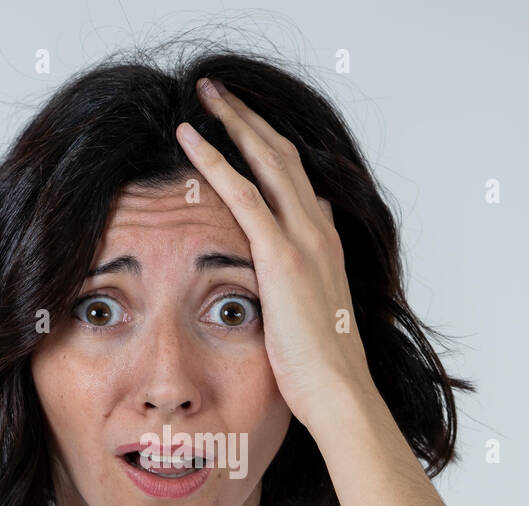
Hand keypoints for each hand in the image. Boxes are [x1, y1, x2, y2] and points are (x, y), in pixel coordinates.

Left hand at [176, 77, 378, 431]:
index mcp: (326, 243)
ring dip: (233, 121)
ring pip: (266, 159)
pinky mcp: (282, 257)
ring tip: (203, 93)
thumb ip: (305, 282)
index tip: (244, 126)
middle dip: (248, 117)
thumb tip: (294, 265)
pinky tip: (189, 138)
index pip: (297, 180)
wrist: (339, 393)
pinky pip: (244, 194)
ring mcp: (305, 240)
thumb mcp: (314, 316)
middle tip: (216, 90)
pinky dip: (215, 161)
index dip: (269, 147)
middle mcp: (320, 231)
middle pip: (282, 154)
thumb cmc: (322, 369)